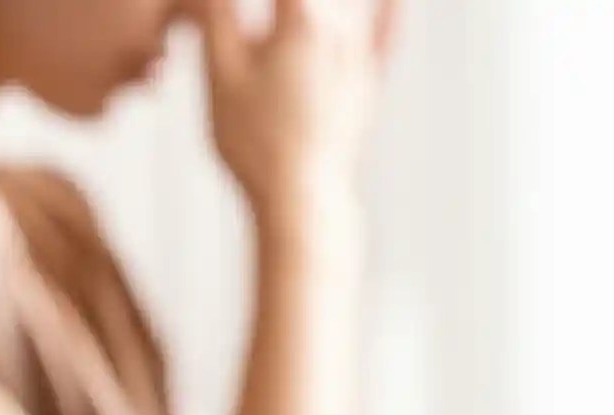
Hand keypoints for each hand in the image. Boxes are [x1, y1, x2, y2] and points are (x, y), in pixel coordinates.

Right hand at [195, 0, 395, 204]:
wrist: (302, 196)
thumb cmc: (254, 141)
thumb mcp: (221, 74)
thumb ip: (218, 15)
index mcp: (300, 19)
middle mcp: (339, 29)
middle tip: (275, 5)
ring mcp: (358, 57)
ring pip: (352, 3)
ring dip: (328, 0)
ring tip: (298, 7)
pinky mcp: (366, 86)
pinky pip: (385, 34)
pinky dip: (389, 11)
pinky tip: (396, 2)